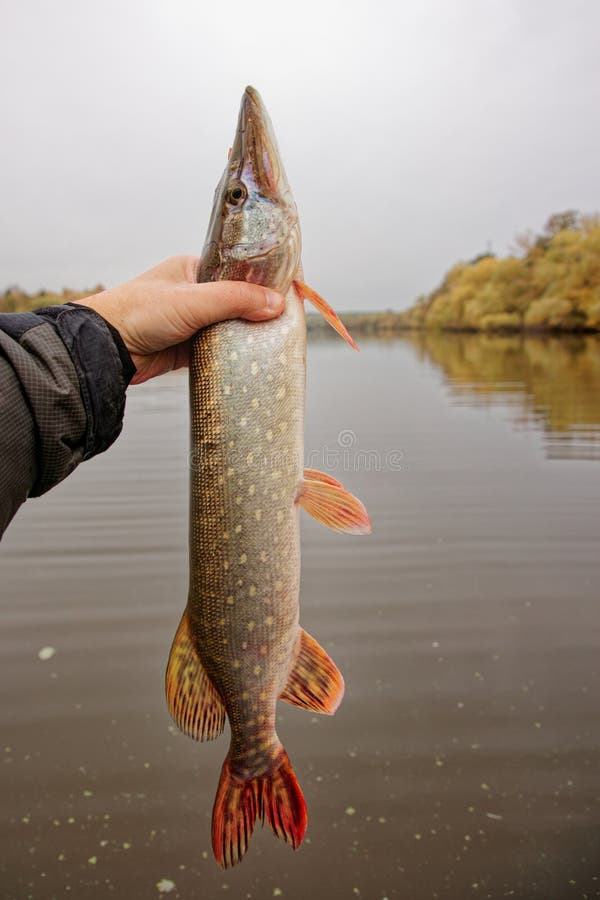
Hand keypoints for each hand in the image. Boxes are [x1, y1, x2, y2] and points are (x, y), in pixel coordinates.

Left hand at [73, 255, 284, 384]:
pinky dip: (234, 354)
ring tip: (278, 341)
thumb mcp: (192, 300)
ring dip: (247, 335)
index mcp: (193, 269)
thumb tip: (277, 304)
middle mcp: (194, 293)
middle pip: (238, 301)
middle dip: (259, 312)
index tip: (289, 292)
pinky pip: (219, 349)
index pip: (238, 271)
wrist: (105, 349)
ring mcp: (192, 322)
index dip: (263, 281)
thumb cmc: (140, 312)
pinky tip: (255, 359)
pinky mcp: (188, 348)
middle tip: (289, 322)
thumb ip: (235, 300)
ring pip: (230, 327)